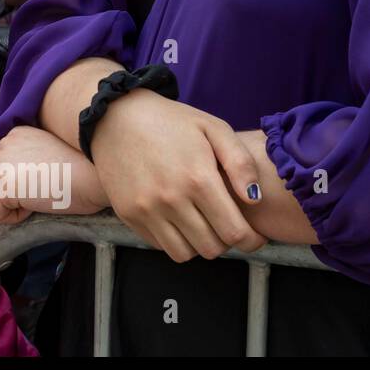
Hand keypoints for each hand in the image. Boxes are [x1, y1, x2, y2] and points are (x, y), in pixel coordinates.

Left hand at [0, 126, 109, 223]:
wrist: (100, 174)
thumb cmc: (85, 173)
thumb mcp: (47, 161)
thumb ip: (24, 168)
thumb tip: (10, 190)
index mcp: (16, 136)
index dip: (20, 188)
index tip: (45, 182)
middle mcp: (4, 143)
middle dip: (9, 199)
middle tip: (42, 193)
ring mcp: (1, 163)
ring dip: (10, 209)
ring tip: (40, 198)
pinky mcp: (3, 184)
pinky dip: (14, 220)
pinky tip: (39, 204)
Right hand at [91, 91, 267, 261]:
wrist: (114, 116)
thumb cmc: (170, 121)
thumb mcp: (213, 128)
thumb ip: (241, 163)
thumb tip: (255, 199)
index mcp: (198, 179)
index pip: (235, 233)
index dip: (252, 241)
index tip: (254, 236)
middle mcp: (171, 199)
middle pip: (212, 249)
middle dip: (225, 241)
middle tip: (225, 225)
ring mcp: (145, 209)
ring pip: (184, 254)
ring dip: (197, 243)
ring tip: (201, 223)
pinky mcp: (127, 214)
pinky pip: (158, 244)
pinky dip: (172, 238)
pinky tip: (176, 217)